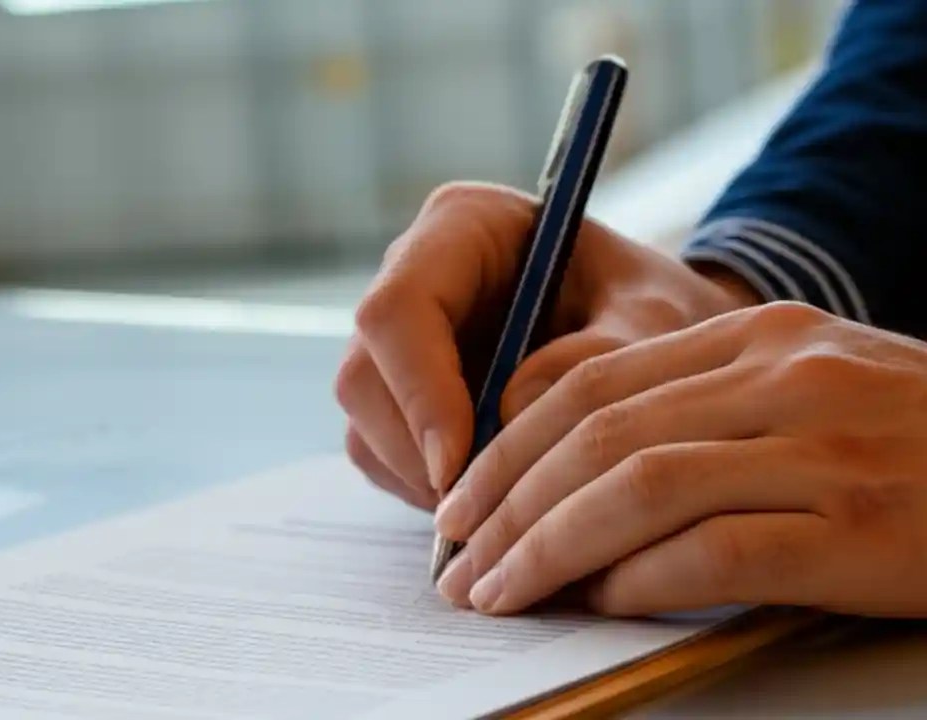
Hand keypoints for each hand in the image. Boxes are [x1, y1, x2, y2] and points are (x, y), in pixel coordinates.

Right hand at [334, 182, 759, 510]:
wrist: (659, 337)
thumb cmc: (658, 312)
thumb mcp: (655, 323)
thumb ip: (597, 357)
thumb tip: (509, 408)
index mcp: (461, 227)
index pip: (398, 310)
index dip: (419, 391)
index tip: (461, 465)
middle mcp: (411, 276)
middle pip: (365, 376)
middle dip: (419, 451)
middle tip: (488, 508)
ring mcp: (396, 340)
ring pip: (365, 424)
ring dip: (424, 479)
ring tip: (506, 503)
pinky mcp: (396, 396)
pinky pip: (380, 455)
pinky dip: (428, 491)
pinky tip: (493, 497)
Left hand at [435, 301, 926, 618]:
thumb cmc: (911, 444)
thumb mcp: (802, 392)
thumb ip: (694, 412)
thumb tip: (565, 479)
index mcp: (758, 336)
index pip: (590, 381)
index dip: (507, 444)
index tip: (462, 500)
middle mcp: (784, 376)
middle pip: (597, 432)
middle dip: (505, 503)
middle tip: (456, 561)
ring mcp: (825, 448)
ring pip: (637, 486)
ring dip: (547, 545)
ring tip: (496, 592)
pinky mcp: (860, 526)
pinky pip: (716, 550)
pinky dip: (638, 579)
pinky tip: (595, 604)